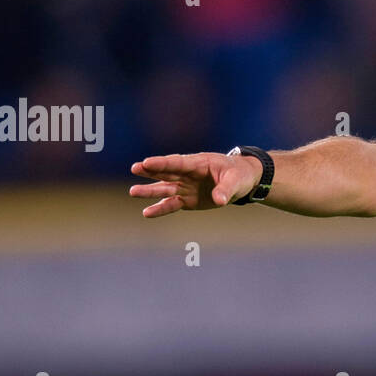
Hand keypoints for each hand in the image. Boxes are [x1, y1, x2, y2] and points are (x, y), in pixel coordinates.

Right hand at [128, 152, 261, 217]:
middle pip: (166, 172)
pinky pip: (171, 205)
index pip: (178, 163)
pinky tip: (147, 213)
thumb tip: (219, 201)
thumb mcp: (236, 180)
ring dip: (150, 190)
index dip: (162, 163)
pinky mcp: (186, 200)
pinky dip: (160, 209)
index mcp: (198, 163)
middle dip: (151, 171)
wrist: (241, 182)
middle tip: (135, 168)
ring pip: (165, 188)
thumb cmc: (238, 175)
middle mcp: (187, 174)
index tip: (146, 162)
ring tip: (133, 192)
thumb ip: (226, 189)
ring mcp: (185, 187)